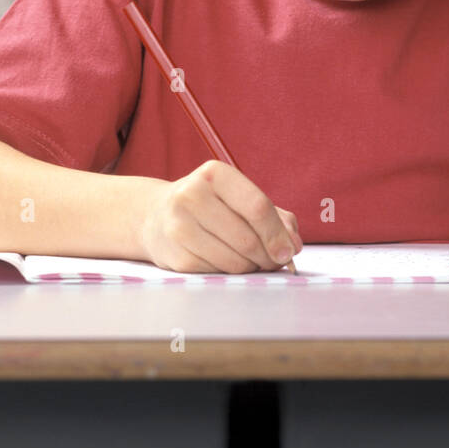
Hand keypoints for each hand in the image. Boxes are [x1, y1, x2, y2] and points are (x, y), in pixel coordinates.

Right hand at [138, 160, 302, 273]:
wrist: (156, 216)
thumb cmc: (210, 206)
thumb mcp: (240, 197)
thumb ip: (276, 217)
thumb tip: (293, 245)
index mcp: (214, 174)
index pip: (257, 206)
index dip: (278, 233)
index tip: (289, 251)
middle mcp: (191, 195)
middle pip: (247, 238)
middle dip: (268, 256)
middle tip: (275, 261)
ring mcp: (179, 226)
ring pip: (234, 260)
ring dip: (252, 267)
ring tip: (252, 260)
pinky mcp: (175, 256)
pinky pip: (218, 273)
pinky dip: (231, 273)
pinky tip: (227, 261)